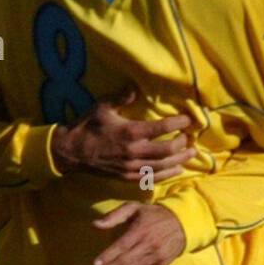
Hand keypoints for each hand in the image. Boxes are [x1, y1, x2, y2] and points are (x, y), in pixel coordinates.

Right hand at [52, 86, 196, 183]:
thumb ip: (121, 97)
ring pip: (163, 166)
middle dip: (182, 144)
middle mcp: (134, 151)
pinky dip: (167, 174)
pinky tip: (177, 170)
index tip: (187, 120)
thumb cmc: (87, 126)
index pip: (161, 128)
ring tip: (191, 154)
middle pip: (167, 150)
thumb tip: (135, 87)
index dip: (178, 123)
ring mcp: (132, 166)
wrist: (71, 152)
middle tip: (190, 138)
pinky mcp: (128, 177)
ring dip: (180, 160)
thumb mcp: (102, 107)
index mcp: (130, 132)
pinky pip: (152, 178)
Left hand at [87, 202, 185, 264]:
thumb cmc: (153, 215)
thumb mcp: (134, 208)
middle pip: (124, 263)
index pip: (122, 246)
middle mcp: (149, 245)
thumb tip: (95, 224)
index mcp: (141, 230)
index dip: (108, 256)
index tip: (94, 264)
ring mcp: (156, 257)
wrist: (182, 224)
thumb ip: (114, 215)